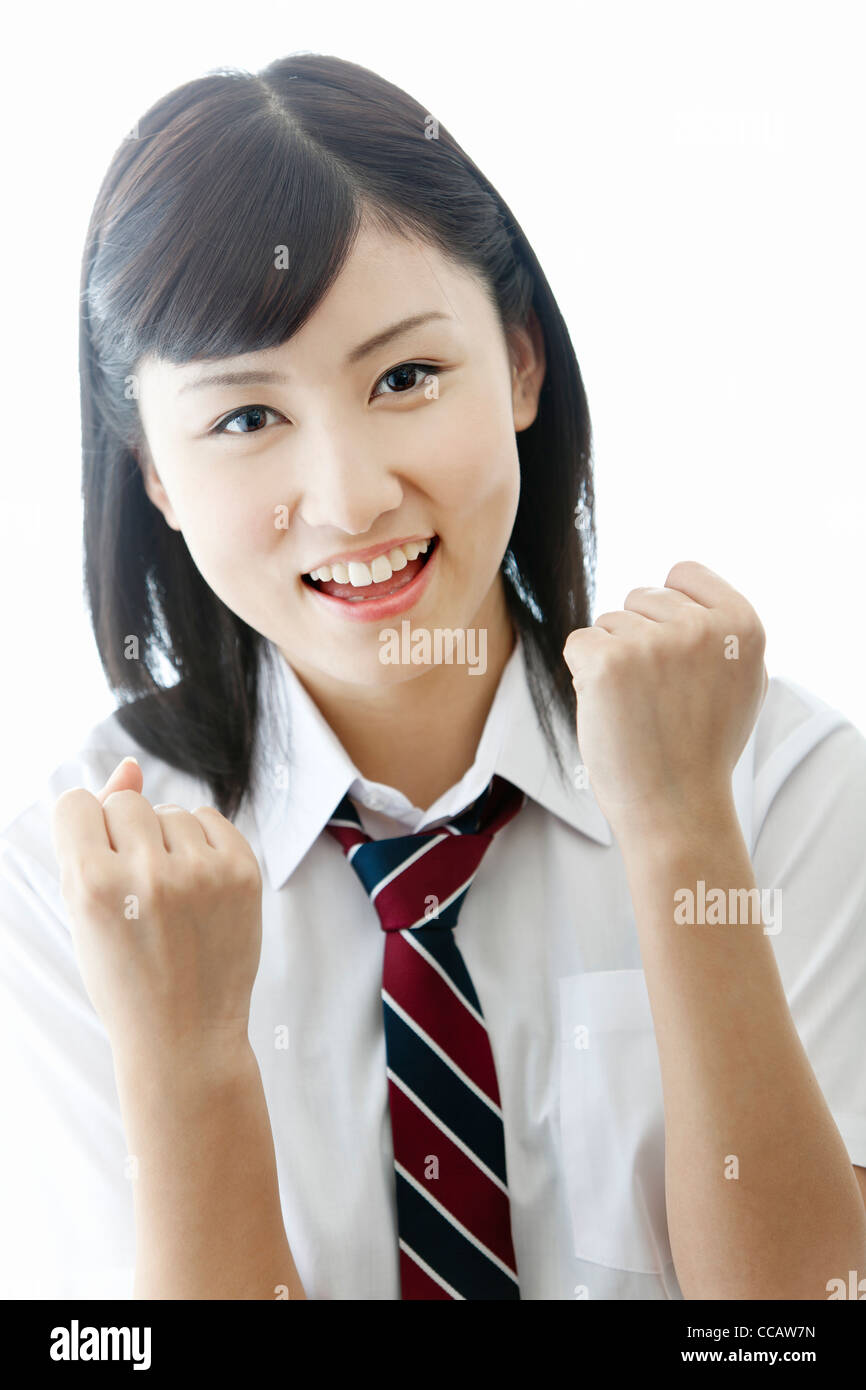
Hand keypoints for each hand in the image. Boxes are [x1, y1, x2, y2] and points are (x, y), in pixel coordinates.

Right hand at [51, 756, 262, 1066]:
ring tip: (170, 899)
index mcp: (92, 885)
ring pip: (171, 811)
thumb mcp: (87, 911)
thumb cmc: (124, 973)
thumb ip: (95, 835)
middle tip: (135, 894)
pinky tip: (198, 889)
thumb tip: (130, 765)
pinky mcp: (243, 872)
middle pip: (126, 803)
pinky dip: (202, 844)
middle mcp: (148, 873)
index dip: (82, 831)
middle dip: (126, 837)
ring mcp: (201, 872)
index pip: (75, 804)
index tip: (95, 863)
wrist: (184, 1035)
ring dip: (167, 843)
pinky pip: (211, 819)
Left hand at [562, 561, 767, 838]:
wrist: (675, 808)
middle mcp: (700, 626)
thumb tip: (684, 594)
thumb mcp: (742, 681)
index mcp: (742, 624)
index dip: (668, 609)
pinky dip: (584, 674)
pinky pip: (579, 642)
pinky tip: (611, 709)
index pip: (683, 573)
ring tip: (638, 709)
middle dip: (640, 638)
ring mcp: (653, 642)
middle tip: (658, 696)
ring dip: (613, 660)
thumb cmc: (702, 749)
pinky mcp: (608, 661)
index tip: (674, 653)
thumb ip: (722, 632)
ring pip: (608, 622)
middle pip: (641, 597)